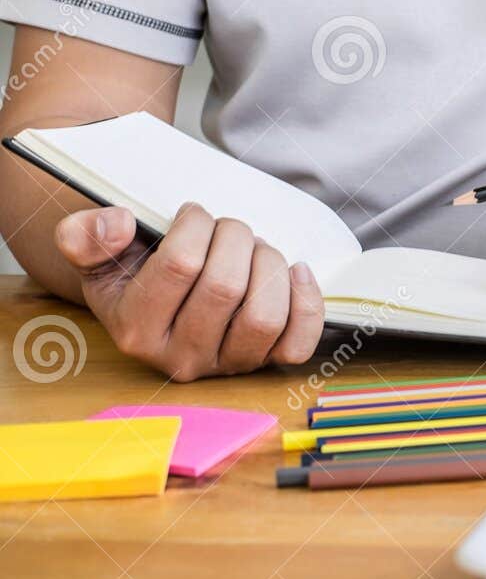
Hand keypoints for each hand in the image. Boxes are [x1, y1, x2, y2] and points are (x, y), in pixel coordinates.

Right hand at [54, 202, 323, 380]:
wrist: (156, 306)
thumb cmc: (131, 274)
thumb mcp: (96, 254)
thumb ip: (87, 236)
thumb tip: (117, 223)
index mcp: (135, 329)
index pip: (180, 266)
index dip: (196, 226)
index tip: (194, 214)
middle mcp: (180, 357)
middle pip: (226, 287)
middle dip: (235, 238)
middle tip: (228, 227)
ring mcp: (226, 365)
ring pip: (264, 315)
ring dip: (269, 264)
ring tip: (255, 248)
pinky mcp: (264, 364)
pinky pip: (297, 343)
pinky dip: (306, 303)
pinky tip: (294, 271)